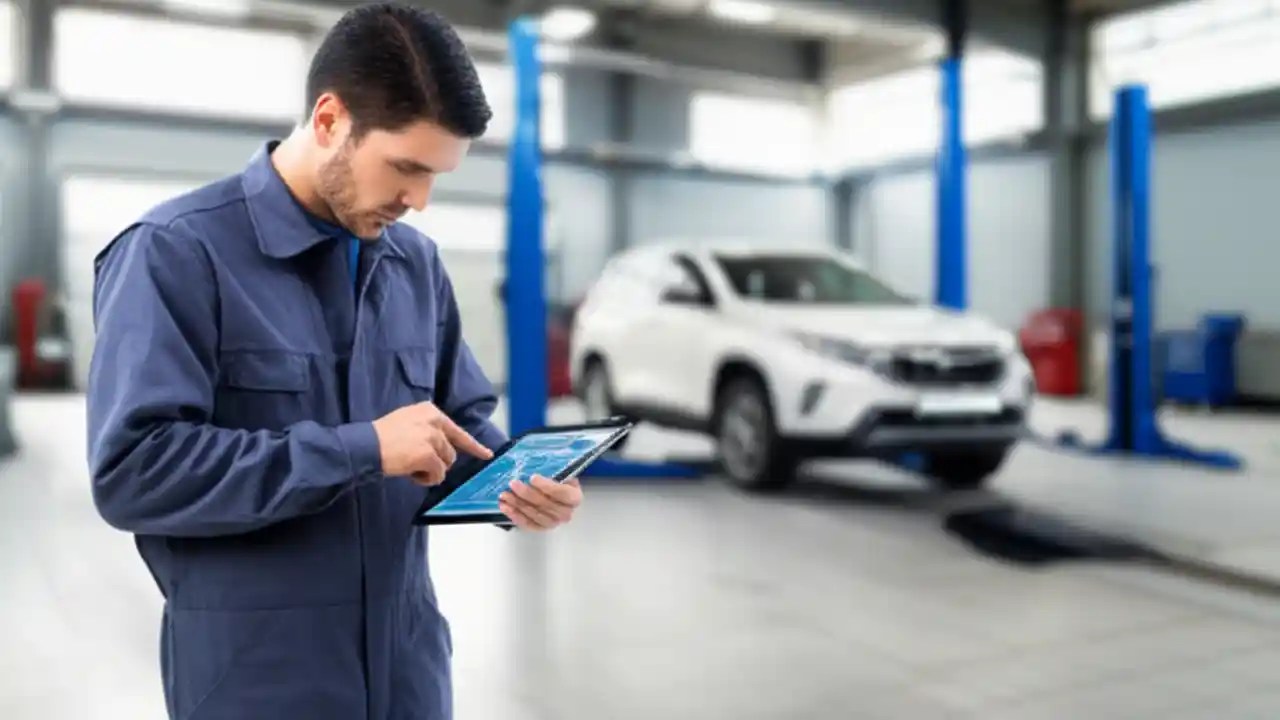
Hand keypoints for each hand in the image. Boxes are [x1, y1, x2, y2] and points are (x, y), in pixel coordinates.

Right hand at [372, 402, 492, 485]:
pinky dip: (426, 479)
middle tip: (416, 465)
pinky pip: (438, 474)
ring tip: (411, 468)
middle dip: (438, 462)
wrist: (366, 445)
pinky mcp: (428, 455)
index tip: (486, 454)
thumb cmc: (381, 436)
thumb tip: (441, 448)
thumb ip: (426, 429)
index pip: (457, 431)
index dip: (473, 445)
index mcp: (430, 411)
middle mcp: (435, 422)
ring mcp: (433, 438)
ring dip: (431, 471)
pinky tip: (412, 474)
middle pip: (451, 452)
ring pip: (446, 464)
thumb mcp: (407, 421)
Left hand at [499, 475, 582, 530]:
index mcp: (574, 496)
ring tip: (504, 495)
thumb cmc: (555, 478)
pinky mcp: (541, 528)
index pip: (563, 493)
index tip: (532, 477)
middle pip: (546, 505)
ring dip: (518, 505)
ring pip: (535, 515)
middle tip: (513, 483)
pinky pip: (528, 524)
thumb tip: (536, 462)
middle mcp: (566, 512)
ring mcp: (554, 522)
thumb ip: (551, 468)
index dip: (547, 486)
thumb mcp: (558, 470)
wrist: (551, 490)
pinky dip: (515, 515)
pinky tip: (505, 507)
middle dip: (528, 494)